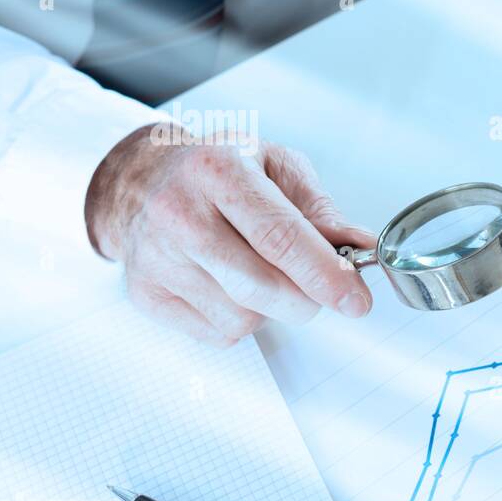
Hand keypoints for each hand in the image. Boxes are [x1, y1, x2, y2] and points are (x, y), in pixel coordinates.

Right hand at [85, 125, 376, 346]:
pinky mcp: (144, 293)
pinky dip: (238, 319)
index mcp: (218, 171)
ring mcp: (155, 257)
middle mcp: (178, 213)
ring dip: (269, 308)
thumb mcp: (275, 167)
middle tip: (317, 289)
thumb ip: (321, 210)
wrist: (141, 178)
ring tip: (256, 270)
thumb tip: (360, 245)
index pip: (279, 236)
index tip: (356, 300)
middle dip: (305, 300)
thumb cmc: (218, 171)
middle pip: (261, 286)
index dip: (324, 274)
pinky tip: (227, 283)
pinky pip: (217, 333)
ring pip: (241, 317)